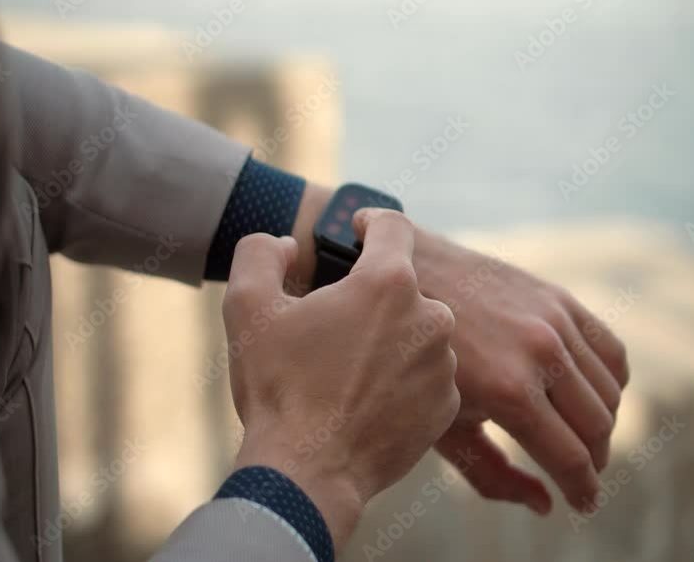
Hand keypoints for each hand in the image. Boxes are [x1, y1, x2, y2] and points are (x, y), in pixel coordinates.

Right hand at [224, 209, 459, 548]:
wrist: (306, 473)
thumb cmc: (277, 387)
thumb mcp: (247, 306)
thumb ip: (263, 253)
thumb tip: (288, 247)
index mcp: (388, 283)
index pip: (392, 226)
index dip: (370, 220)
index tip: (358, 227)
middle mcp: (430, 318)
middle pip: (401, 289)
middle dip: (369, 300)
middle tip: (330, 329)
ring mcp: (444, 366)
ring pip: (415, 335)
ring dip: (387, 342)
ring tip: (343, 374)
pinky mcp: (446, 406)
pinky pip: (424, 377)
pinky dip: (400, 381)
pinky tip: (364, 402)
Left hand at [413, 230, 629, 513]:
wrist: (409, 278)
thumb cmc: (416, 362)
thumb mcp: (443, 424)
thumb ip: (493, 474)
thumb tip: (544, 505)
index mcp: (509, 391)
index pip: (570, 457)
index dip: (582, 490)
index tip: (582, 504)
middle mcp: (540, 353)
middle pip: (598, 428)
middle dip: (593, 461)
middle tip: (580, 473)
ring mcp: (554, 321)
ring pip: (611, 392)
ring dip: (602, 425)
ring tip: (582, 438)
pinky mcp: (559, 298)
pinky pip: (611, 350)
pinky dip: (612, 381)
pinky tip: (591, 395)